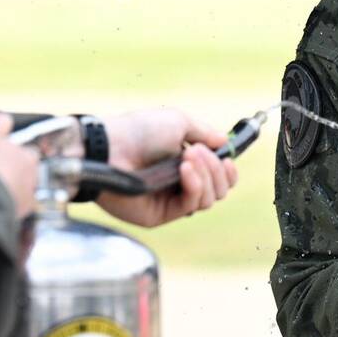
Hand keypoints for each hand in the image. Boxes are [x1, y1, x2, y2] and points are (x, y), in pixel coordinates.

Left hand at [97, 108, 237, 227]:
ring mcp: (170, 200)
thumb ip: (205, 133)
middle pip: (219, 190)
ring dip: (206, 175)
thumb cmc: (138, 130)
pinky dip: (194, 185)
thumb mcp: (178, 121)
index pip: (218, 177)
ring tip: (188, 157)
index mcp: (185, 163)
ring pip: (209, 199)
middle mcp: (179, 184)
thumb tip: (225, 142)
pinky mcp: (160, 215)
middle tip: (198, 152)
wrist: (109, 147)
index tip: (227, 158)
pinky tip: (184, 169)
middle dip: (216, 170)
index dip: (228, 170)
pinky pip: (190, 205)